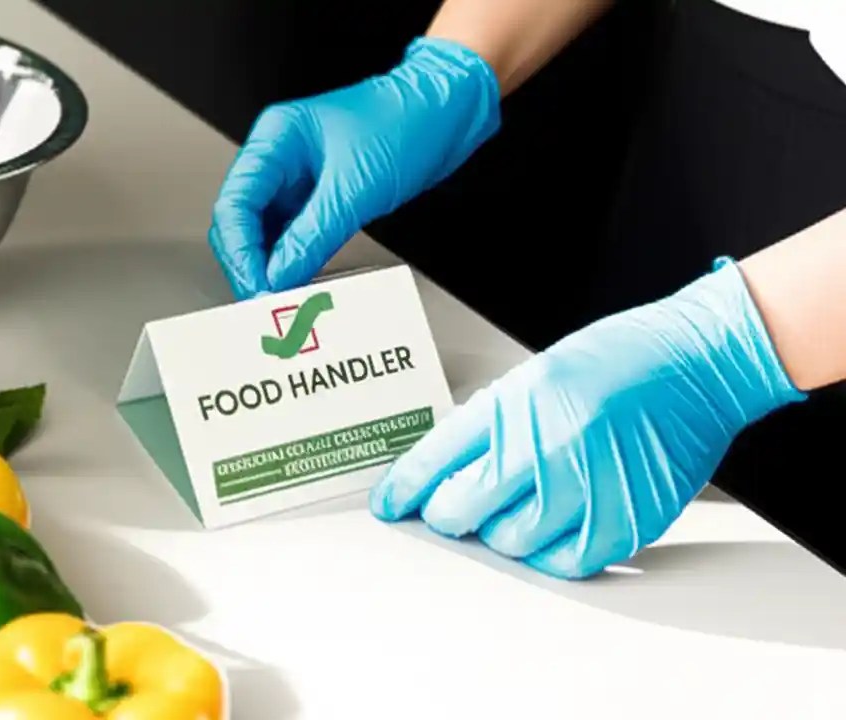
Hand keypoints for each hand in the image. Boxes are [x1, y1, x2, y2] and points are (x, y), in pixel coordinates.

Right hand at [208, 37, 500, 298]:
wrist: (450, 110)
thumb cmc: (409, 120)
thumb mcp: (356, 187)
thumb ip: (312, 237)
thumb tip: (279, 276)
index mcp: (276, 138)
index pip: (235, 203)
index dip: (240, 252)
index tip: (256, 287)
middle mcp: (280, 157)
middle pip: (240, 221)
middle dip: (248, 263)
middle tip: (263, 302)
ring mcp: (297, 178)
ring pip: (264, 232)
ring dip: (269, 267)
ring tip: (280, 299)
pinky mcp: (319, 196)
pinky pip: (293, 235)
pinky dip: (292, 261)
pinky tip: (298, 282)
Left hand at [369, 258, 805, 578]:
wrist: (699, 364)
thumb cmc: (620, 361)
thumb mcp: (535, 376)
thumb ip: (491, 427)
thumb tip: (445, 474)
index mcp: (518, 401)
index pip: (437, 457)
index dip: (405, 488)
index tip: (390, 505)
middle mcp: (550, 445)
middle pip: (464, 509)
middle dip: (451, 512)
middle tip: (458, 505)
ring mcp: (590, 485)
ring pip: (512, 542)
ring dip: (502, 532)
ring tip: (520, 506)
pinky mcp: (628, 518)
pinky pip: (568, 561)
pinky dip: (551, 553)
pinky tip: (554, 528)